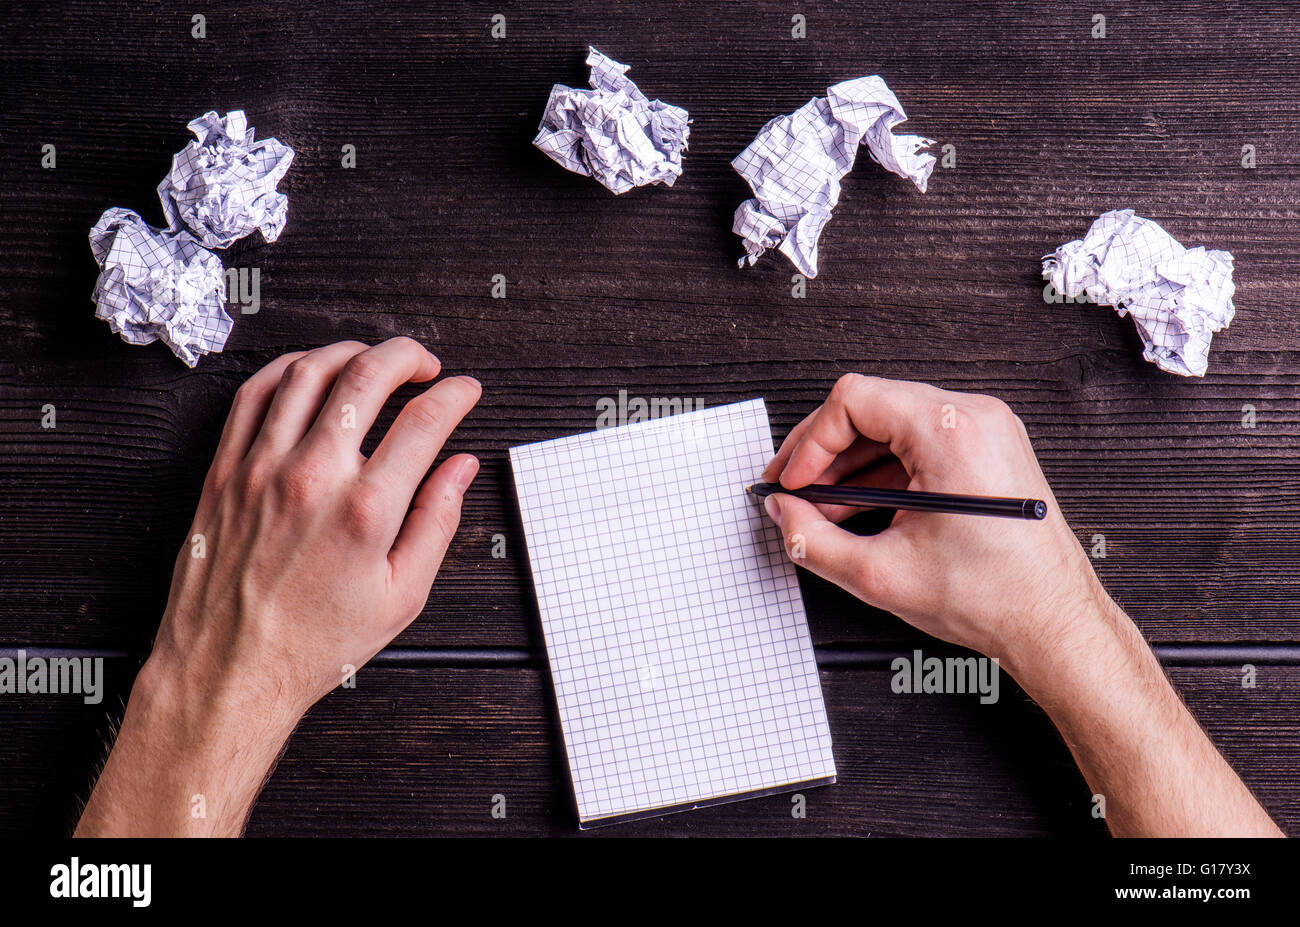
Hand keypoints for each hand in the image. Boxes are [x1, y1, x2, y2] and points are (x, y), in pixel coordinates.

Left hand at [77, 338, 480, 834]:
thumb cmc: (313, 643)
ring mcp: (264, 468)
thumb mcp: (403, 595)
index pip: (424, 420)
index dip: (455, 395)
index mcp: (366, 511)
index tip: (464, 391)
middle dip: (408, 356)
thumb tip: (461, 469)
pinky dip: (291, 368)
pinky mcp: (227, 470)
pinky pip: (255, 393)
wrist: (231, 669)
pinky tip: (311, 373)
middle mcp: (313, 478)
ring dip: (352, 353)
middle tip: (424, 365)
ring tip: (373, 362)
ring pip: (311, 371)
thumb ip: (438, 521)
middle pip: (368, 375)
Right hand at [761, 373, 1102, 665]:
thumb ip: (812, 540)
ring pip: (891, 427)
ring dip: (848, 466)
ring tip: (820, 509)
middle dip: (823, 454)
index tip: (794, 480)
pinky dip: (881, 473)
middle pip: (871, 408)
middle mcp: (974, 419)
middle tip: (794, 489)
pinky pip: (918, 445)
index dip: (810, 441)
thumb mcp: (880, 573)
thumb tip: (785, 516)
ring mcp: (986, 432)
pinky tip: (855, 508)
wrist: (1051, 622)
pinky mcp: (987, 452)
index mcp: (951, 433)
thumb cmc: (996, 596)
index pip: (853, 400)